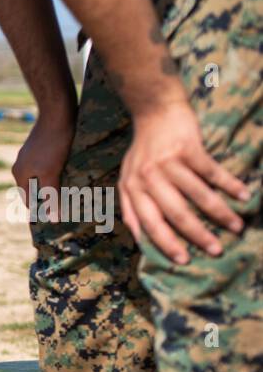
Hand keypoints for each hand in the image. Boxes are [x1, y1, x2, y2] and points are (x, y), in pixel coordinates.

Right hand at [13, 109, 74, 221]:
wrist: (56, 111)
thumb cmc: (54, 144)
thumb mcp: (52, 173)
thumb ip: (51, 196)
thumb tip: (52, 219)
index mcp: (19, 175)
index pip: (28, 201)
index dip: (41, 210)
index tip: (56, 218)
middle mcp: (20, 165)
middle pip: (34, 188)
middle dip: (48, 197)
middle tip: (67, 205)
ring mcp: (29, 154)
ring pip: (40, 175)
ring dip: (53, 183)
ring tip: (70, 189)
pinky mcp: (39, 144)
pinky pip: (45, 164)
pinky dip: (55, 170)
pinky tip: (68, 169)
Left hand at [119, 101, 249, 263]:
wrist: (154, 111)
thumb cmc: (143, 151)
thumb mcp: (127, 179)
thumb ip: (130, 207)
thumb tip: (138, 237)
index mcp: (132, 189)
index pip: (150, 223)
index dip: (166, 243)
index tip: (184, 260)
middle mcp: (148, 178)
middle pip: (176, 213)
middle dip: (198, 234)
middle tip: (216, 250)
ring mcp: (168, 162)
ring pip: (197, 194)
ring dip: (220, 213)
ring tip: (236, 226)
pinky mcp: (188, 147)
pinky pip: (211, 171)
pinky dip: (229, 184)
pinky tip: (244, 195)